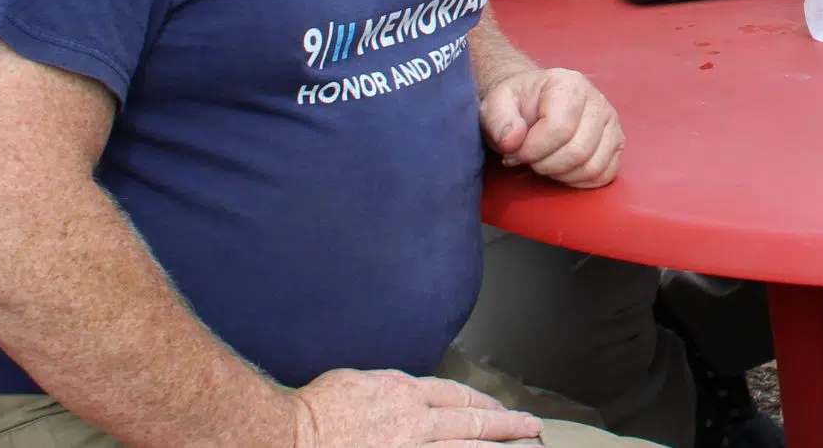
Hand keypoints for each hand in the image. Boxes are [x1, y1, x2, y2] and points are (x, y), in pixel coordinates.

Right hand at [292, 368, 540, 445]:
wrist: (292, 433)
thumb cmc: (313, 410)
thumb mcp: (356, 382)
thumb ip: (383, 390)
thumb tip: (392, 397)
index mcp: (403, 393)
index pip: (454, 396)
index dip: (479, 403)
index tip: (497, 408)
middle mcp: (415, 421)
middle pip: (470, 421)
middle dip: (504, 425)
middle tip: (530, 428)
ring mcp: (411, 446)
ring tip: (525, 447)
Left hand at [480, 67, 623, 188]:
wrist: (532, 104)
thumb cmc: (515, 105)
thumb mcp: (495, 105)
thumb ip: (499, 120)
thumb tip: (513, 141)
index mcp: (569, 84)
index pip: (559, 128)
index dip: (531, 150)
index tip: (513, 151)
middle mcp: (597, 100)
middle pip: (578, 151)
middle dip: (545, 165)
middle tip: (528, 159)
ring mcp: (610, 122)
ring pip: (593, 166)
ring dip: (561, 175)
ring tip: (544, 162)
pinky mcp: (616, 142)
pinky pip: (605, 174)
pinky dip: (581, 181)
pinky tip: (562, 170)